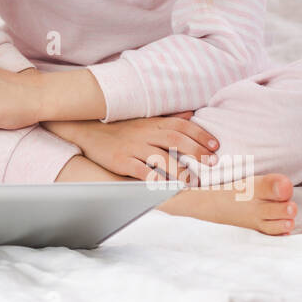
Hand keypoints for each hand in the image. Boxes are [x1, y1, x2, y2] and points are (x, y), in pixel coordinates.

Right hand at [58, 111, 218, 181]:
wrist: (86, 130)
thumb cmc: (120, 128)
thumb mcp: (144, 119)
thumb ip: (168, 118)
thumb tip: (191, 114)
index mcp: (152, 122)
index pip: (180, 126)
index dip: (200, 134)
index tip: (215, 145)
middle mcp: (144, 133)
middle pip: (174, 139)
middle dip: (195, 150)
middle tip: (212, 162)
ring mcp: (132, 147)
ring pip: (160, 156)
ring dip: (178, 169)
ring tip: (192, 180)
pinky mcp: (121, 160)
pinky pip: (140, 170)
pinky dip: (153, 178)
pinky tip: (165, 186)